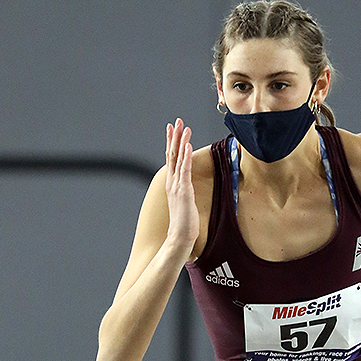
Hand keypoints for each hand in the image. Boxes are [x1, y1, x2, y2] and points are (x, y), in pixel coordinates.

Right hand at [162, 117, 198, 255]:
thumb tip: (188, 190)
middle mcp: (172, 183)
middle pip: (172, 155)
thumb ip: (185, 194)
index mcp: (172, 185)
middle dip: (174, 137)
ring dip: (181, 142)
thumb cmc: (184, 225)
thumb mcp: (185, 205)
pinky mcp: (183, 191)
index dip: (172, 143)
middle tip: (177, 121)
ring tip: (183, 127)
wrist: (179, 238)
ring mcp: (177, 186)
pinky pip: (185, 170)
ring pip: (178, 159)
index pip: (172, 159)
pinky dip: (185, 156)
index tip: (173, 129)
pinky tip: (187, 145)